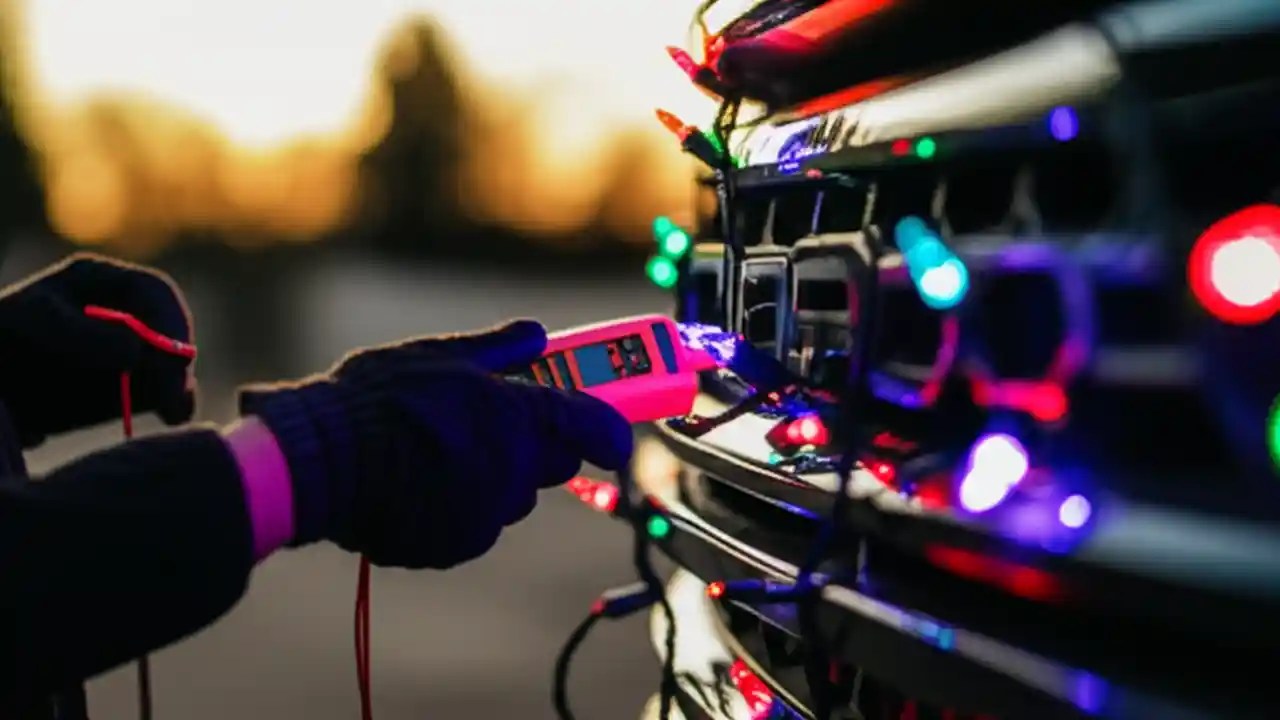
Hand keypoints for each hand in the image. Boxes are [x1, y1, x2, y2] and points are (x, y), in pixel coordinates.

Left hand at [0, 253, 195, 446]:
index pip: (154, 292)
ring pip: (170, 365)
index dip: (170, 321)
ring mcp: (127, 351)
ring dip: (176, 385)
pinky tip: (173, 417)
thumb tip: (137, 350)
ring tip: (172, 411)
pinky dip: (171, 404)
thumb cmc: (4, 340)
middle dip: (176, 359)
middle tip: (173, 391)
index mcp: (98, 282)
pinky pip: (161, 392)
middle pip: (169, 329)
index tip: (171, 355)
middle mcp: (122, 313)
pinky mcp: (127, 386)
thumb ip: (82, 333)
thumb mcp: (35, 324)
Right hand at [238, 320, 633, 568]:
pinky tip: (420, 483)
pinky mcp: (458, 543)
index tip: (613, 431)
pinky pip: (476, 523)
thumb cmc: (377, 400)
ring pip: (513, 495)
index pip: (595, 426)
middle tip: (498, 423)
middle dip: (536, 444)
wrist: (321, 461)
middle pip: (554, 462)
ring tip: (440, 451)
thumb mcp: (438, 354)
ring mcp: (487, 511)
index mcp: (518, 416)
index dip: (609, 427)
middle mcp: (513, 469)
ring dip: (494, 477)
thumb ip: (498, 349)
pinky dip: (459, 507)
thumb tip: (535, 335)